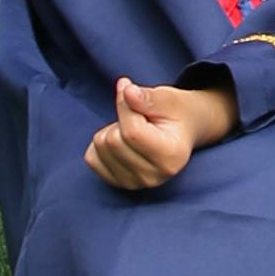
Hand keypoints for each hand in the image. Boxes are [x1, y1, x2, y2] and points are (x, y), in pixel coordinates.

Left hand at [84, 74, 235, 193]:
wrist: (183, 132)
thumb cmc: (176, 113)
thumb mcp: (169, 98)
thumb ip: (148, 97)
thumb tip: (126, 91)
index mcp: (170, 156)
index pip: (131, 131)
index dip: (125, 105)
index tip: (133, 92)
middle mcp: (153, 177)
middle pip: (113, 140)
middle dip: (120, 119)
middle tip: (139, 117)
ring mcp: (135, 184)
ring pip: (100, 147)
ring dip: (112, 130)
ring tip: (134, 130)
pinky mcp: (118, 184)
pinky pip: (91, 158)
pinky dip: (101, 144)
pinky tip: (123, 142)